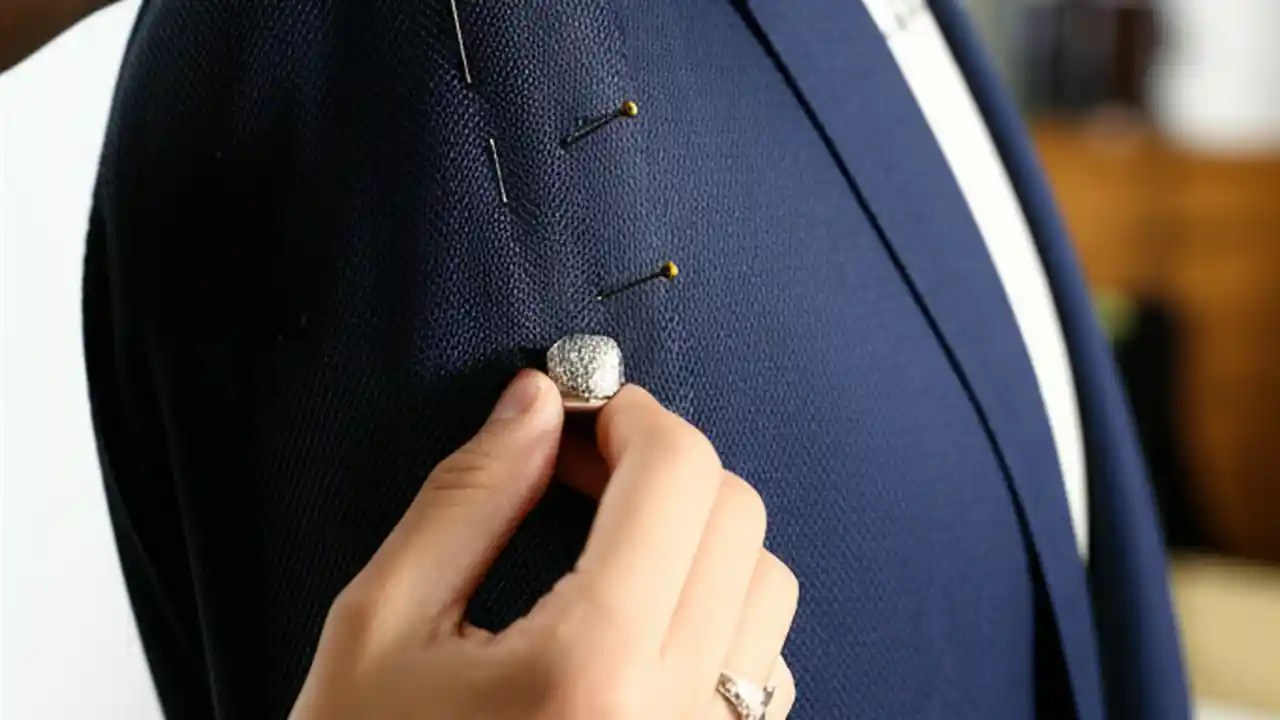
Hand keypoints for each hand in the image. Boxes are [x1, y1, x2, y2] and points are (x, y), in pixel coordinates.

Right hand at [290, 370, 798, 718]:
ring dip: (699, 535)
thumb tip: (537, 403)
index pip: (676, 476)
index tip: (581, 406)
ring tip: (611, 543)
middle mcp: (678, 713)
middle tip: (582, 468)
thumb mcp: (380, 630)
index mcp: (592, 666)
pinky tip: (640, 621)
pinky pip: (763, 665)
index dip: (631, 413)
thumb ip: (467, 499)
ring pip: (766, 587)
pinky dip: (717, 611)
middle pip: (737, 518)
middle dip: (664, 464)